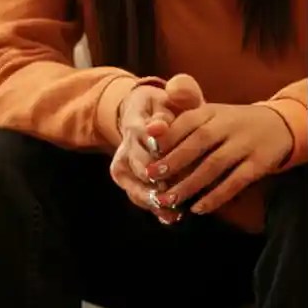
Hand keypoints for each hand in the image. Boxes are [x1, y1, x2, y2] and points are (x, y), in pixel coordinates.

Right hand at [108, 76, 204, 223]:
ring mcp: (124, 162)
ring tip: (176, 207)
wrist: (151, 118)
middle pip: (140, 163)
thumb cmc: (173, 107)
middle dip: (159, 175)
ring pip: (136, 185)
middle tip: (179, 186)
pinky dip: (154, 207)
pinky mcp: (126, 178)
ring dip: (156, 197)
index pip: (144, 129)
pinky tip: (171, 216)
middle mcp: (127, 143)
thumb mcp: (179, 95)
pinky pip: (137, 196)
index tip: (163, 136)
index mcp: (139, 118)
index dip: (154, 134)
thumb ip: (182, 91)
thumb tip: (178, 91)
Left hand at [152, 103, 291, 214]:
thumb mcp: (212, 115)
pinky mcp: (259, 163)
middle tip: (152, 177)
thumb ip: (184, 123)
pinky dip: (216, 196)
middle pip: (199, 142)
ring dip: (189, 184)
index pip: (187, 121)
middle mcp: (229, 125)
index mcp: (213, 111)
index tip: (147, 151)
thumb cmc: (234, 124)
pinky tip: (199, 208)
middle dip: (174, 160)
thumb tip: (150, 135)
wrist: (280, 124)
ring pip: (214, 165)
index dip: (167, 136)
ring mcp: (246, 144)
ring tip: (168, 199)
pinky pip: (235, 181)